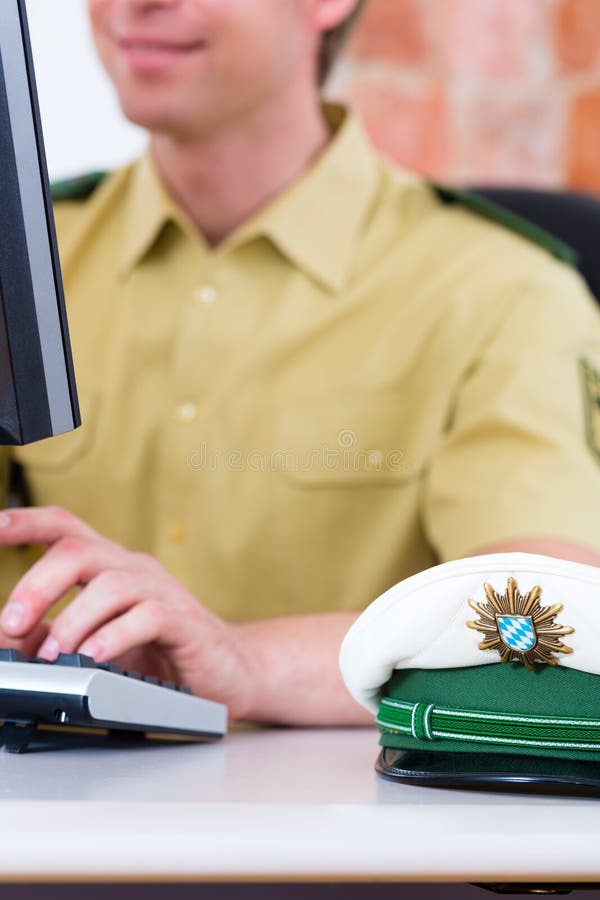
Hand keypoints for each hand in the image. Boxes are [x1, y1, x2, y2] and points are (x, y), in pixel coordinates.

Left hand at [0, 506, 250, 716]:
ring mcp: (162, 591)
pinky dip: (114, 637)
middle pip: (79, 549)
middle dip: (36, 586)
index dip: (24, 523)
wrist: (230, 671)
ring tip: (55, 657)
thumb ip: (55, 635)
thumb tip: (10, 638)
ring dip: (72, 621)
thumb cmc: (162, 652)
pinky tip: (95, 658)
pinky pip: (148, 616)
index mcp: (109, 566)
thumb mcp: (97, 641)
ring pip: (110, 584)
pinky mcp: (185, 621)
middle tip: (11, 626)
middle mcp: (133, 569)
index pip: (63, 527)